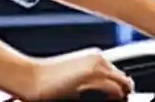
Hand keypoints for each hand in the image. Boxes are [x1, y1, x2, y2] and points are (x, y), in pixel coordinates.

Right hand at [16, 49, 133, 100]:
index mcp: (95, 57)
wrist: (30, 78)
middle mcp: (100, 60)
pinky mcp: (94, 80)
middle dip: (120, 93)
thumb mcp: (74, 73)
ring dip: (118, 96)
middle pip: (123, 80)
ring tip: (106, 101)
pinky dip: (113, 99)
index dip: (118, 88)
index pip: (119, 75)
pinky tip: (100, 101)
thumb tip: (106, 91)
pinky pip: (116, 92)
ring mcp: (98, 69)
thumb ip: (92, 78)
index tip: (113, 98)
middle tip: (110, 101)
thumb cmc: (46, 78)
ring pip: (123, 86)